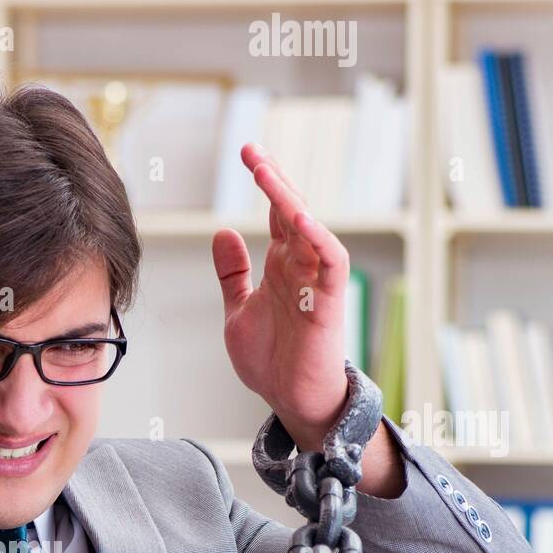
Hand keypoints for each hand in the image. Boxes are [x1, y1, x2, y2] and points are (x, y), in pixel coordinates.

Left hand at [213, 143, 352, 450]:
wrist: (290, 400)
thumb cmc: (271, 360)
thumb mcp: (238, 311)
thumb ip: (233, 274)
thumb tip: (221, 232)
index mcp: (281, 266)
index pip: (276, 214)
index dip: (266, 184)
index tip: (249, 154)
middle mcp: (300, 267)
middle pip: (292, 212)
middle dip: (274, 181)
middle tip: (253, 153)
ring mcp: (316, 283)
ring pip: (310, 230)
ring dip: (290, 201)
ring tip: (267, 176)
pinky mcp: (328, 303)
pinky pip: (331, 262)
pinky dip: (319, 239)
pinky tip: (300, 219)